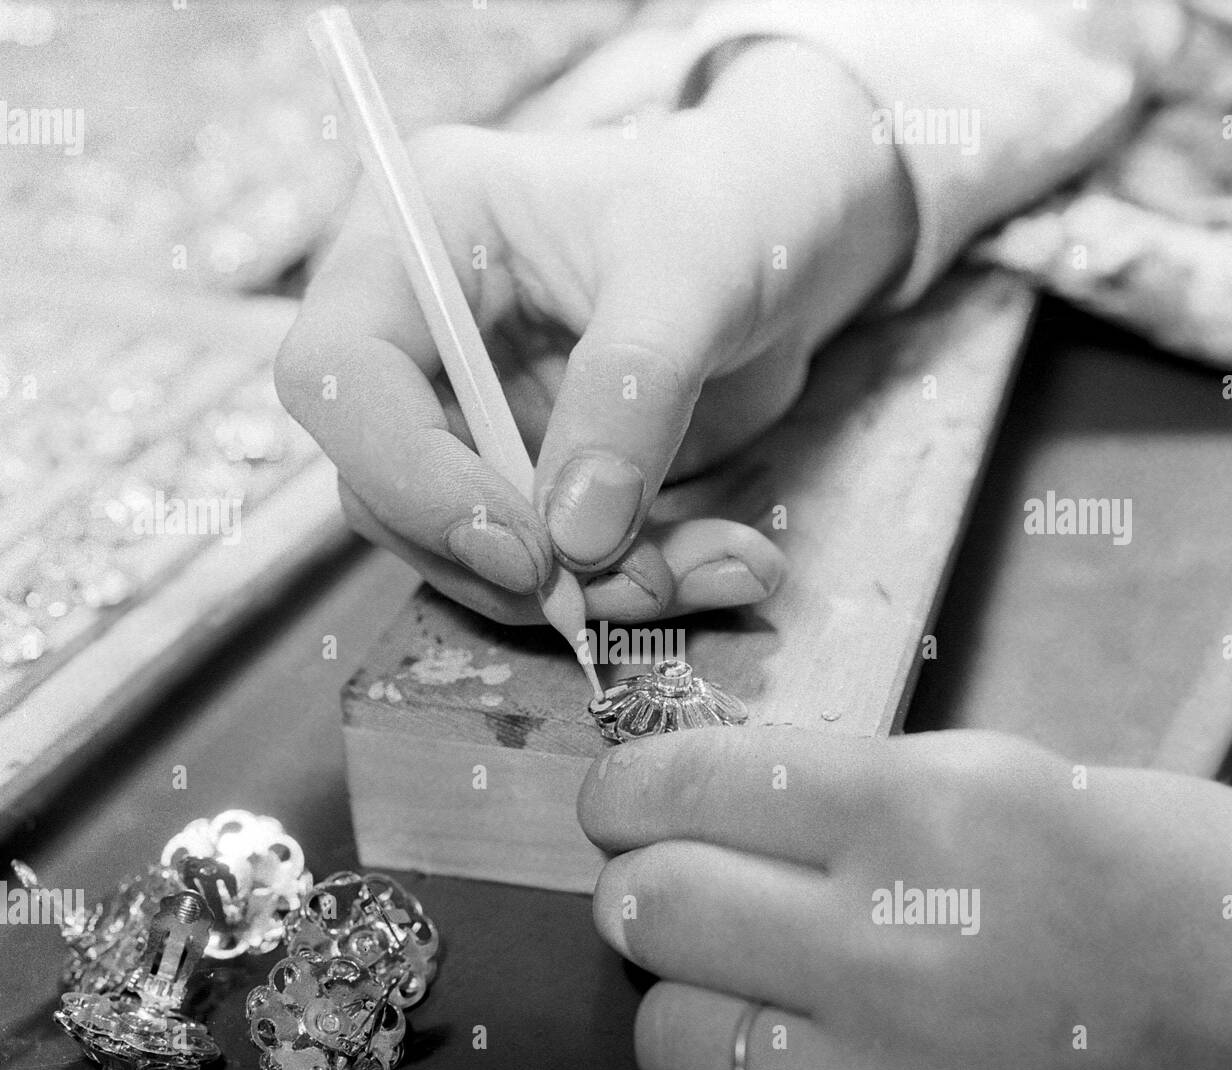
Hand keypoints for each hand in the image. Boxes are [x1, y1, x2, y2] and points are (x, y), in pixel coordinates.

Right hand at [276, 40, 913, 623]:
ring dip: (586, 593)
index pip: (336, 376)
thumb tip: (575, 538)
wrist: (788, 241)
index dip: (409, 478)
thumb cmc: (733, 207)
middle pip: (386, 491)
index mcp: (418, 241)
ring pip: (468, 553)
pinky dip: (631, 587)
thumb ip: (628, 392)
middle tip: (639, 585)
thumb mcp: (693, 274)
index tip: (525, 549)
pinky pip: (551, 568)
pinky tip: (728, 562)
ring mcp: (472, 419)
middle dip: (511, 565)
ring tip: (715, 568)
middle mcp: (422, 340)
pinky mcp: (528, 481)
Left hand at [578, 725, 1231, 1069]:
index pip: (693, 786)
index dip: (631, 790)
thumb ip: (853, 792)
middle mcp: (901, 965)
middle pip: (652, 912)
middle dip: (651, 891)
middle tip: (687, 896)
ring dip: (703, 1012)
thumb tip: (708, 800)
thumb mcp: (1024, 788)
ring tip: (778, 1005)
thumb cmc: (1180, 909)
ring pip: (672, 1044)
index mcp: (932, 824)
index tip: (621, 805)